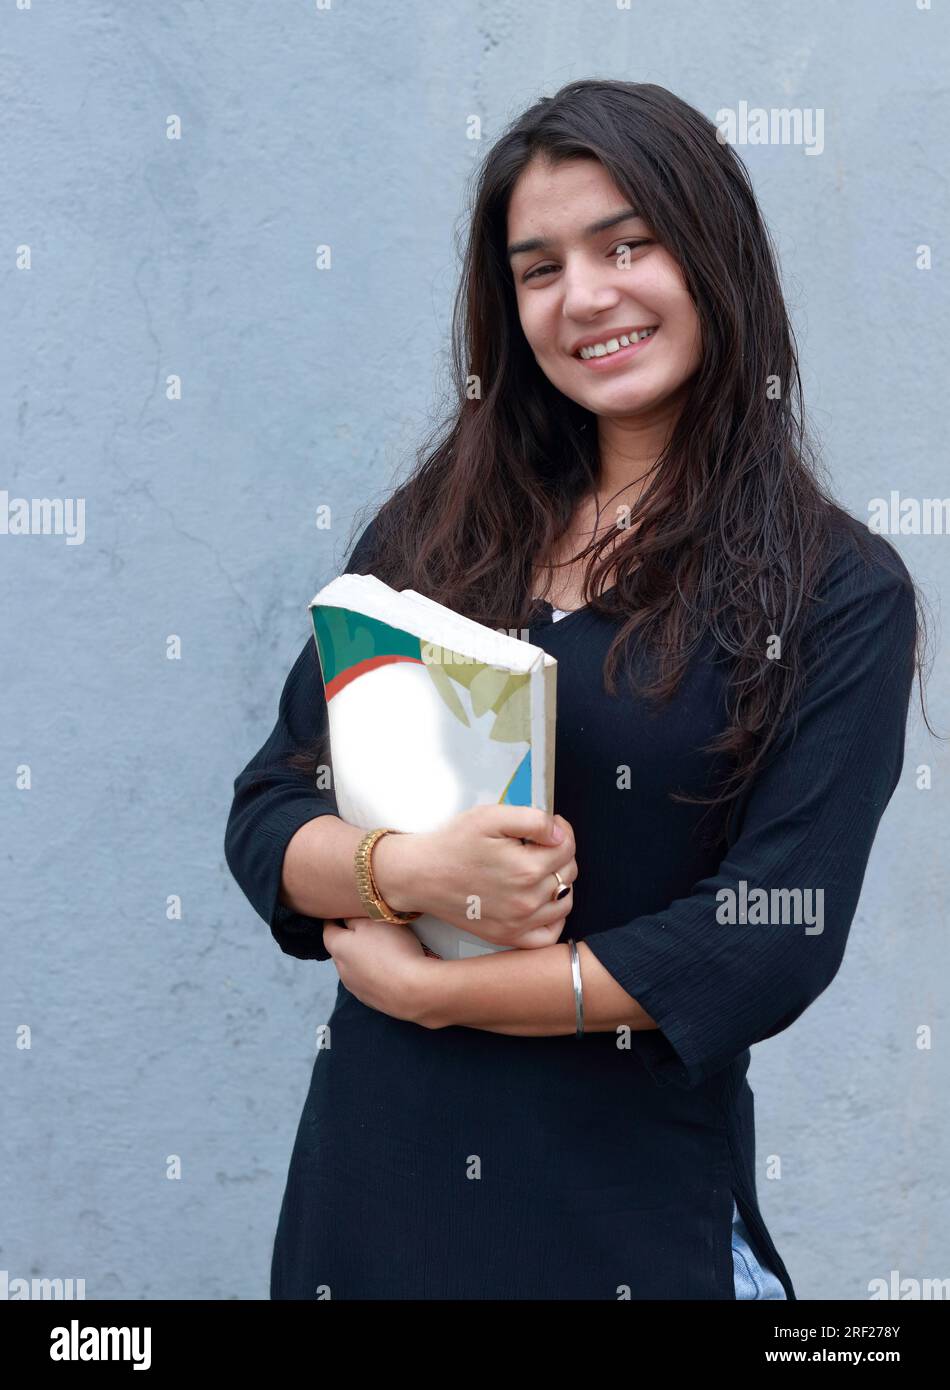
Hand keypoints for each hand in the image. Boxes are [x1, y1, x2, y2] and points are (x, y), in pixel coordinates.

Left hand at [322, 916, 432, 1023]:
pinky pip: (368, 982)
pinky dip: (375, 974)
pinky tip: (391, 970)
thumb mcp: (371, 920)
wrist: (412, 990)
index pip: (328, 928)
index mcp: (337, 948)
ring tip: (383, 950)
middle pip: (341, 949)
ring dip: (363, 958)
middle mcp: (341, 970)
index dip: (335, 917)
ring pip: (354, 967)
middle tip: (369, 928)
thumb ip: (353, 917)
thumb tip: (346, 919)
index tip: (344, 910)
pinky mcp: (371, 1000)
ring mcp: (355, 988)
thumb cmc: (391, 948)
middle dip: (351, 939)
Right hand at [405, 805, 577, 949]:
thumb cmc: (452, 844)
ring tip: (538, 869)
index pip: (568, 847)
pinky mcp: (508, 936)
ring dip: (560, 882)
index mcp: (526, 868)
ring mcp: (519, 923)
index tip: (549, 826)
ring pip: (564, 901)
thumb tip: (559, 832)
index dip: (562, 830)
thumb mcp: (490, 816)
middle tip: (538, 844)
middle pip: (568, 873)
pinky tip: (542, 902)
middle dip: (560, 854)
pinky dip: (553, 918)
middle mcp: (526, 900)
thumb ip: (532, 820)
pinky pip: (549, 934)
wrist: (420, 875)